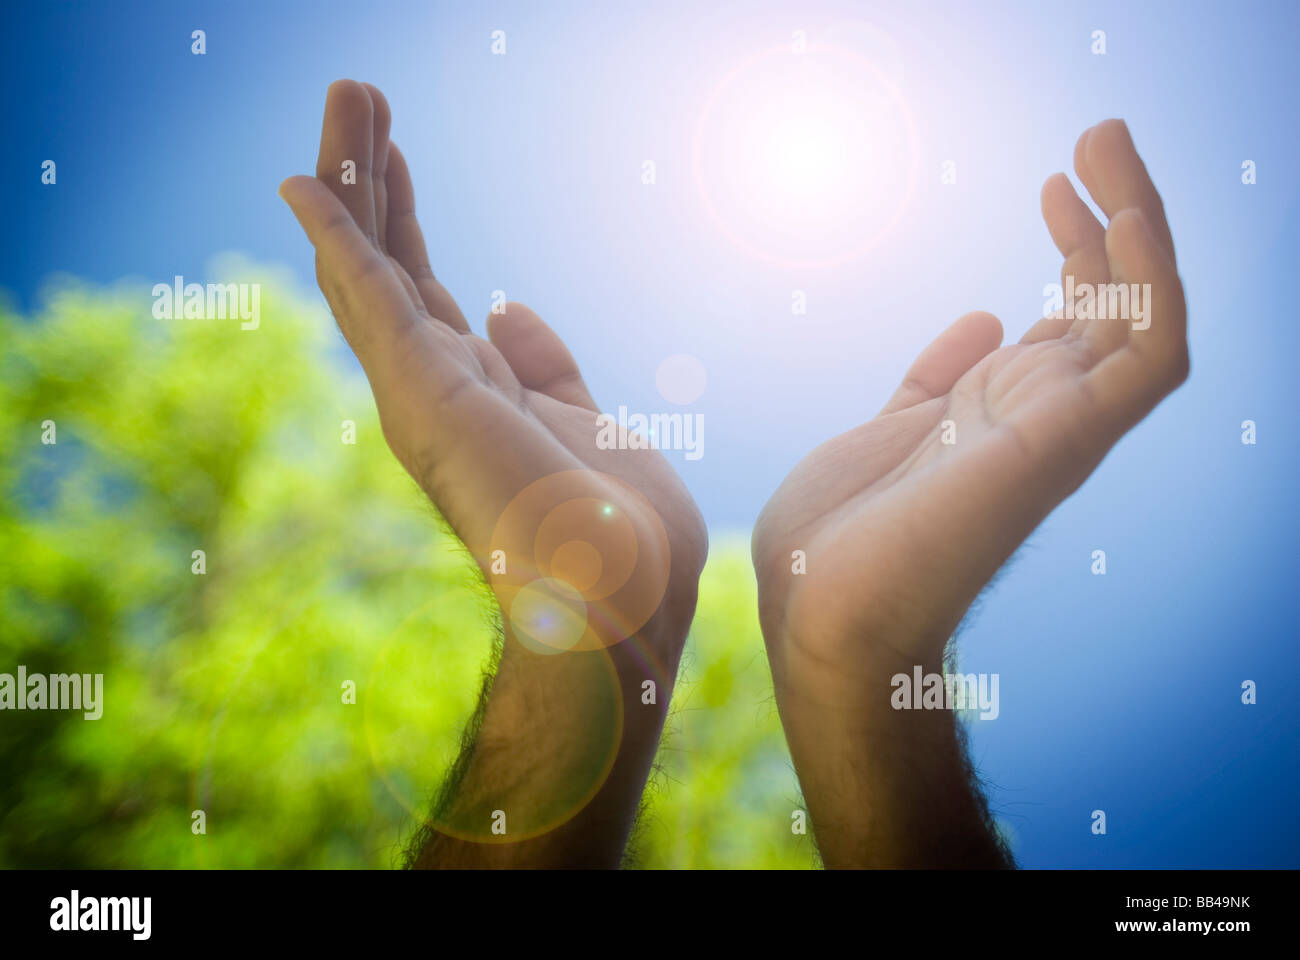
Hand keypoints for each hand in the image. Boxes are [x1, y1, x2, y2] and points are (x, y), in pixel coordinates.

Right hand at [280, 80, 706, 863]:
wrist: (624, 595)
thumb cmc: (620, 529)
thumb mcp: (586, 417)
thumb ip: (543, 363)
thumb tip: (505, 306)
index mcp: (478, 393)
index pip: (426, 288)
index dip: (405, 218)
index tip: (393, 155)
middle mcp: (437, 387)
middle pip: (391, 261)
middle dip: (372, 177)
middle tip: (356, 95)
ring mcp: (422, 389)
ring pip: (373, 261)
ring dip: (356, 177)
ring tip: (348, 94)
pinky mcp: (423, 390)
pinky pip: (370, 294)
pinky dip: (336, 234)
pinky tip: (304, 182)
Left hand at [751, 120, 1186, 865]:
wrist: (819, 612)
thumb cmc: (835, 540)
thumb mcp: (888, 426)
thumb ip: (935, 377)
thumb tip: (983, 316)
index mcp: (999, 412)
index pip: (1073, 318)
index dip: (1076, 250)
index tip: (1052, 185)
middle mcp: (1041, 416)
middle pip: (1110, 305)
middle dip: (1113, 220)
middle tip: (1094, 138)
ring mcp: (1058, 430)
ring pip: (1141, 316)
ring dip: (1138, 228)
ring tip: (1104, 143)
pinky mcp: (1061, 443)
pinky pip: (1146, 356)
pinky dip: (1149, 285)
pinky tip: (1122, 219)